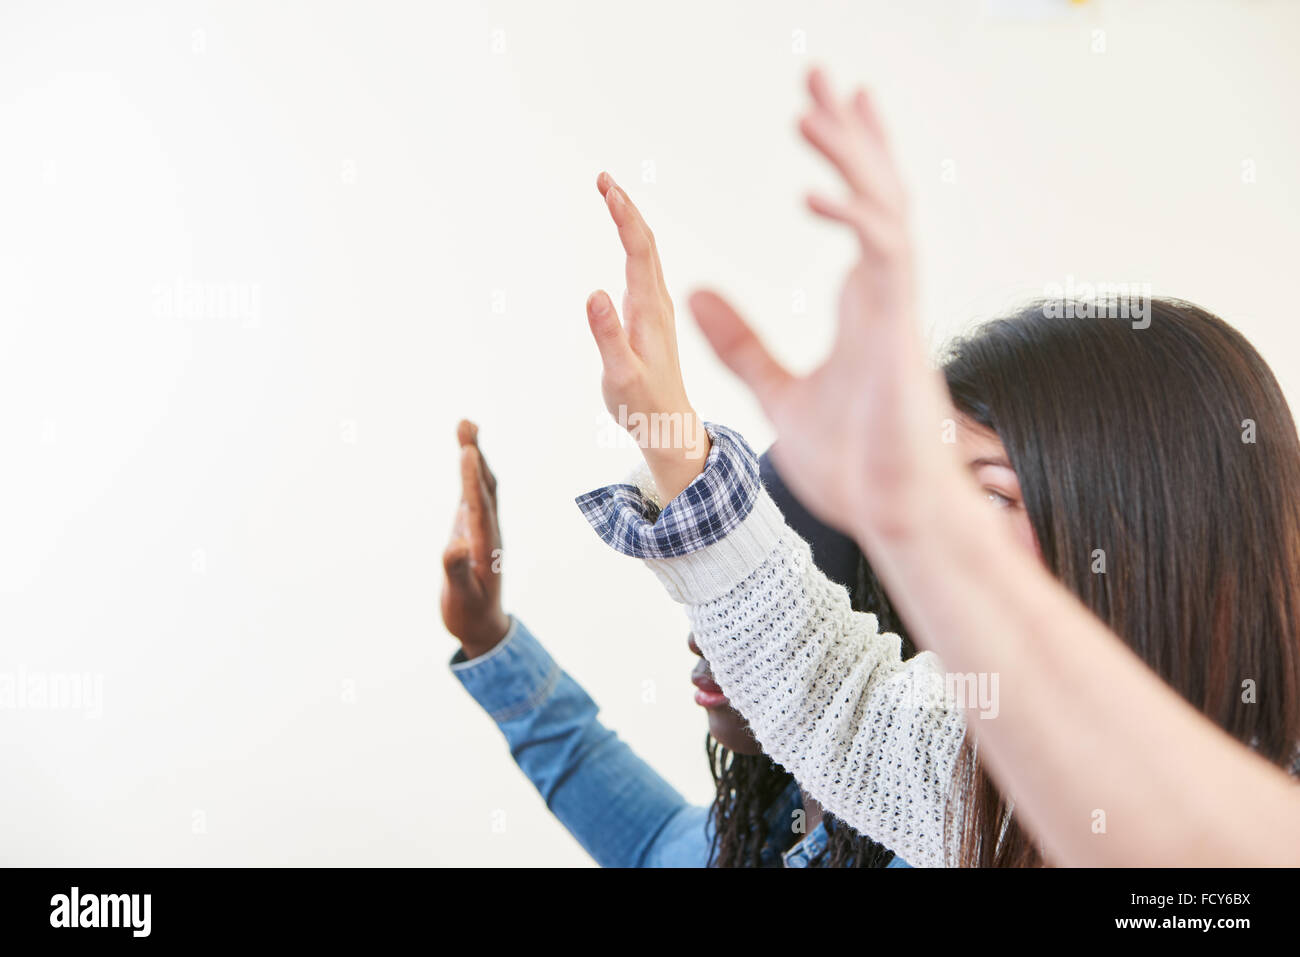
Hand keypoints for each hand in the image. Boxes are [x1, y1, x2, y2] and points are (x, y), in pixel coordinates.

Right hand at [440, 420, 509, 657]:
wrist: (483, 626)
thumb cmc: (470, 614)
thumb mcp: (462, 597)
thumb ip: (457, 571)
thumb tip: (455, 545)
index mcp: (485, 545)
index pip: (479, 505)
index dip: (472, 478)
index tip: (467, 450)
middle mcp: (487, 531)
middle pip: (484, 485)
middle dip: (475, 454)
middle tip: (466, 422)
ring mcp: (481, 528)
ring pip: (481, 486)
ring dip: (474, 456)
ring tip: (466, 425)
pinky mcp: (473, 530)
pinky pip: (474, 494)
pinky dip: (469, 471)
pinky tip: (465, 456)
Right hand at [585, 172, 710, 501]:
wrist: (668, 426)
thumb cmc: (642, 405)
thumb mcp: (620, 375)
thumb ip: (607, 336)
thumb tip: (594, 293)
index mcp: (649, 310)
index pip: (638, 250)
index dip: (623, 216)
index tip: (606, 186)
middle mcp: (657, 302)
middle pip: (645, 243)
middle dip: (625, 207)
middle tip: (603, 177)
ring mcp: (655, 308)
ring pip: (646, 253)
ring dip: (629, 221)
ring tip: (610, 195)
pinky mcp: (650, 317)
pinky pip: (643, 268)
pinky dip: (631, 243)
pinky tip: (624, 238)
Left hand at [689, 68, 959, 542]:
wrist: (887, 513)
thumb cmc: (852, 462)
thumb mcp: (776, 390)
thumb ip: (739, 340)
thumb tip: (693, 294)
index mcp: (864, 304)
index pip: (857, 213)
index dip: (843, 162)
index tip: (823, 114)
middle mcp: (885, 295)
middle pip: (873, 193)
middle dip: (850, 132)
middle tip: (821, 74)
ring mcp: (896, 308)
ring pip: (882, 206)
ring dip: (850, 152)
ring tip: (817, 99)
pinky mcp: (899, 331)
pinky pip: (882, 256)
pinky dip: (852, 218)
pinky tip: (812, 191)